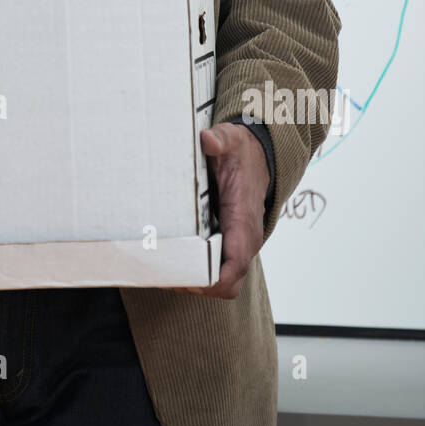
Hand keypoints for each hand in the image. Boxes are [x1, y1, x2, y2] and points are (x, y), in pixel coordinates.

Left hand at [176, 120, 270, 299]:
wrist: (260, 157)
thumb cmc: (243, 154)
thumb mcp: (231, 141)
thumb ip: (220, 140)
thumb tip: (208, 140)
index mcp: (244, 220)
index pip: (235, 265)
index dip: (210, 279)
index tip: (183, 277)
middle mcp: (246, 240)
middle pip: (227, 284)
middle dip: (197, 286)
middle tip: (165, 275)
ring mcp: (241, 246)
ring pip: (223, 283)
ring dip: (196, 283)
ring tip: (164, 271)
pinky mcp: (232, 245)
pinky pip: (219, 272)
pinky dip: (199, 274)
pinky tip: (174, 261)